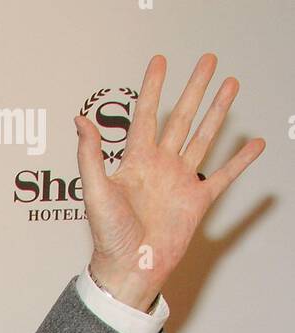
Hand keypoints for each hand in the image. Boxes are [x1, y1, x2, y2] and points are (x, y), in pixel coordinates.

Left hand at [75, 53, 264, 309]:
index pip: (147, 115)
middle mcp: (160, 167)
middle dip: (195, 89)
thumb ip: (89, 155)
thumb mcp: (95, 191)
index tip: (160, 62)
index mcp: (135, 162)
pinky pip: (223, 176)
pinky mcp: (196, 202)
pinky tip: (254, 144)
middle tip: (209, 61)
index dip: (154, 87)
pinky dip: (240, 161)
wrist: (129, 269)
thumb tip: (79, 120)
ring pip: (204, 137)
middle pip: (181, 118)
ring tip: (232, 84)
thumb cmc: (108, 237)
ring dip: (218, 112)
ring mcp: (179, 183)